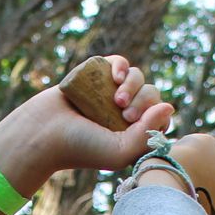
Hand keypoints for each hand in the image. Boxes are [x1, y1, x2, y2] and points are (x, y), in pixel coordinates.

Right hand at [0, 55, 176, 193]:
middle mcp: (122, 112)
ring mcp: (109, 92)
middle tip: (125, 114)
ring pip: (138, 78)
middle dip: (143, 101)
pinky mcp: (96, 74)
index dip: (156, 115)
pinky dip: (122, 66)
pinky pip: (120, 63)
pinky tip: (116, 76)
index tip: (137, 124)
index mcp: (132, 132)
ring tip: (117, 99)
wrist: (43, 132)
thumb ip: (147, 134)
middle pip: (150, 94)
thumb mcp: (119, 151)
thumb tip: (170, 105)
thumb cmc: (80, 147)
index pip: (159, 116)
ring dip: (133, 85)